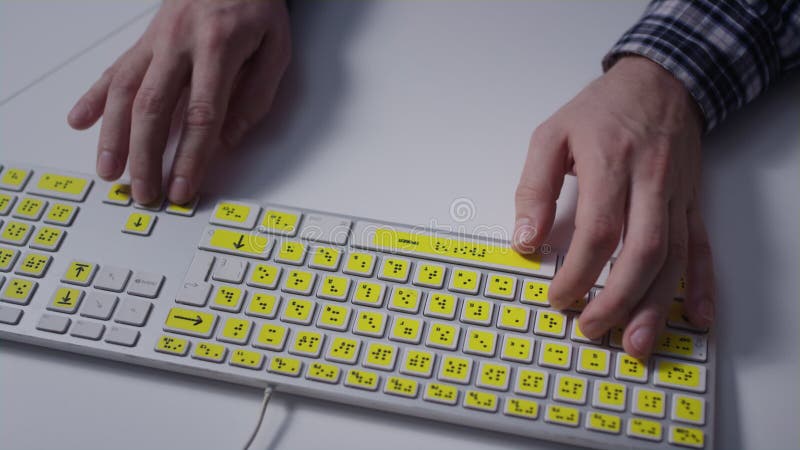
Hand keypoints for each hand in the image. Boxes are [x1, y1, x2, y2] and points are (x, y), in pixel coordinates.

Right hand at [68, 0, 290, 204]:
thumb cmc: (256, 5)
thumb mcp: (276, 48)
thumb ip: (256, 96)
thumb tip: (229, 140)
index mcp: (218, 48)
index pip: (202, 114)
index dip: (190, 156)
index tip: (184, 187)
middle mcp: (179, 44)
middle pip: (154, 108)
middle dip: (146, 157)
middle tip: (145, 193)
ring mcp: (155, 41)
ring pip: (125, 92)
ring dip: (113, 136)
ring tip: (109, 172)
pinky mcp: (143, 40)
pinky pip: (114, 69)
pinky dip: (94, 97)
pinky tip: (81, 121)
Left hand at [513, 56, 714, 358]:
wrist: (662, 81)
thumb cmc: (602, 109)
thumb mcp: (551, 136)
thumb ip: (533, 188)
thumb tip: (524, 241)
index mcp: (609, 164)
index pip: (598, 231)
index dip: (578, 272)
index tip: (558, 298)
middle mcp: (649, 182)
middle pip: (641, 252)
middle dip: (617, 300)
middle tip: (591, 329)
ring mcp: (676, 196)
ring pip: (673, 259)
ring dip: (655, 306)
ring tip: (637, 343)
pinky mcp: (692, 203)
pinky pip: (701, 248)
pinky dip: (700, 286)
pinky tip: (694, 317)